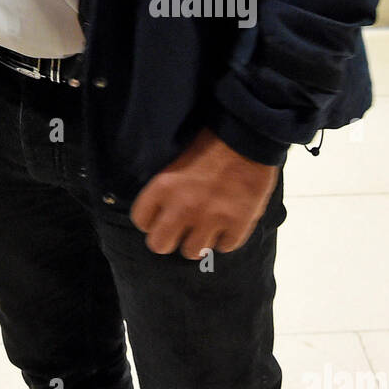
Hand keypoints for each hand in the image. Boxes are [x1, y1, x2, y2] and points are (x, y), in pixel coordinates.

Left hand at [129, 128, 279, 258]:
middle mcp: (183, 207)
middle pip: (159, 245)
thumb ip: (165, 189)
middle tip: (179, 230)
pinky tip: (228, 223)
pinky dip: (226, 237)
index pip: (141, 220)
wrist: (247, 136)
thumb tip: (160, 213)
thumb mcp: (176, 160)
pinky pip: (224, 247)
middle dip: (168, 239)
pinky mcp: (238, 225)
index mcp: (163, 186)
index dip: (150, 220)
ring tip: (205, 226)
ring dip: (198, 240)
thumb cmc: (210, 142)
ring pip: (192, 252)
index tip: (159, 218)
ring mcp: (211, 219)